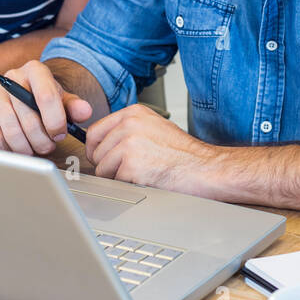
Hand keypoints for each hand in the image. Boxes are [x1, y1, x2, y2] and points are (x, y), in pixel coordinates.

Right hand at [0, 60, 92, 155]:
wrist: (18, 95)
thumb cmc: (41, 100)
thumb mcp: (61, 100)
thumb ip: (73, 107)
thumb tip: (85, 112)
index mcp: (35, 70)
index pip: (46, 96)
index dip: (55, 121)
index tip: (59, 135)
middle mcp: (12, 77)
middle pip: (28, 117)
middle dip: (42, 140)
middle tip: (48, 147)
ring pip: (10, 129)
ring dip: (25, 147)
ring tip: (34, 150)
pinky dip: (7, 148)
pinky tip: (16, 148)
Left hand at [85, 104, 215, 193]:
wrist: (205, 168)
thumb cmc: (184, 153)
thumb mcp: (154, 128)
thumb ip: (127, 130)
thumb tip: (102, 143)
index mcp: (133, 113)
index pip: (95, 131)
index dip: (96, 150)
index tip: (101, 158)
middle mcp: (129, 124)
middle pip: (96, 152)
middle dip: (106, 166)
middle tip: (128, 170)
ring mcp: (130, 144)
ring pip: (102, 169)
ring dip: (117, 177)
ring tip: (142, 173)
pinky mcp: (132, 165)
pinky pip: (115, 181)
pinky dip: (128, 185)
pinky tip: (147, 179)